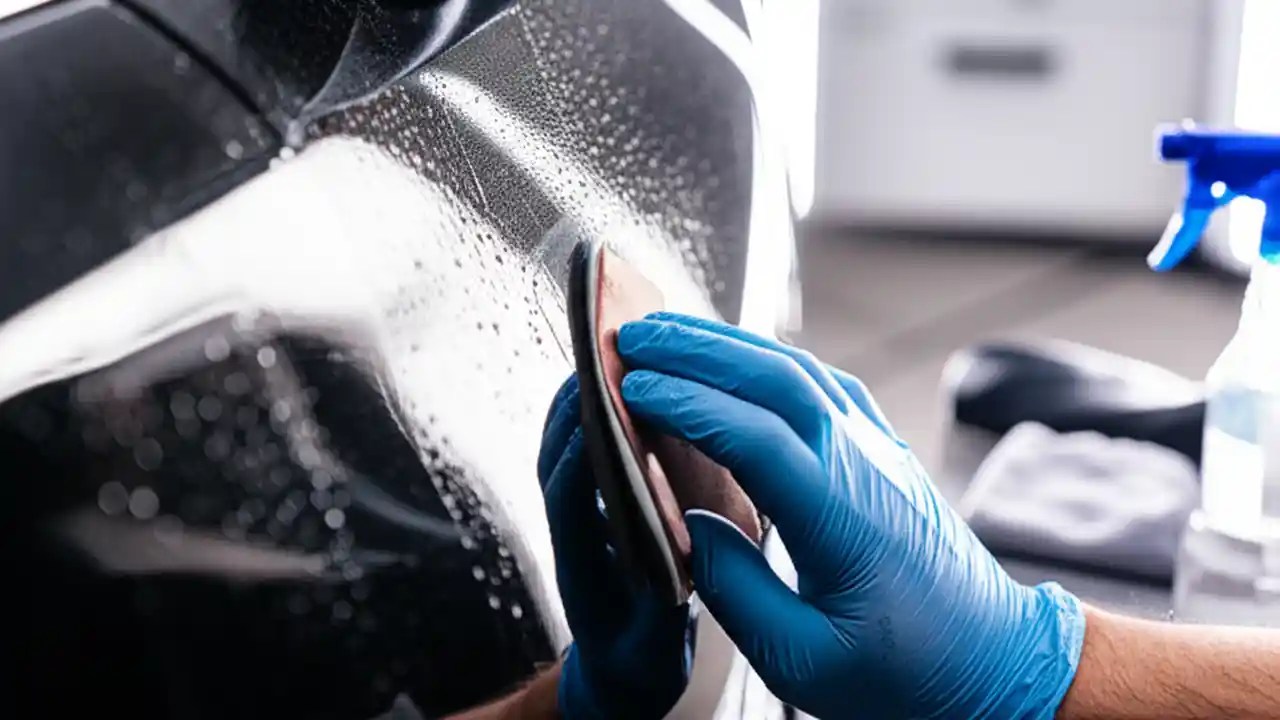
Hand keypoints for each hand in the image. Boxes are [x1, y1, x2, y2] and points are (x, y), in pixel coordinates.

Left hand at [538, 375, 691, 718]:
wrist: (620, 677)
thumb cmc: (639, 662)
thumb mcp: (659, 645)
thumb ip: (667, 607)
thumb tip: (683, 553)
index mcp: (582, 570)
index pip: (567, 500)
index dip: (578, 456)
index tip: (598, 415)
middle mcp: (570, 536)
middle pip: (555, 459)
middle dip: (573, 408)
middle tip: (602, 359)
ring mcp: (576, 521)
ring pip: (562, 451)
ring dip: (578, 405)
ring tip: (610, 359)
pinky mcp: (590, 511)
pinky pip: (583, 455)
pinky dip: (596, 419)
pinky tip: (626, 393)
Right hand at [616, 312, 1085, 719]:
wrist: (991, 660)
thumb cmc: (905, 671)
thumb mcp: (802, 659)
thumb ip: (734, 590)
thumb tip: (685, 526)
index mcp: (840, 515)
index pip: (752, 433)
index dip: (686, 405)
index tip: (630, 390)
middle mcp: (862, 462)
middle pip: (772, 376)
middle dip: (694, 348)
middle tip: (631, 336)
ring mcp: (878, 447)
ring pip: (797, 368)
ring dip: (727, 343)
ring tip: (668, 333)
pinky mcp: (882, 448)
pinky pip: (821, 381)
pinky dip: (768, 359)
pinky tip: (736, 358)